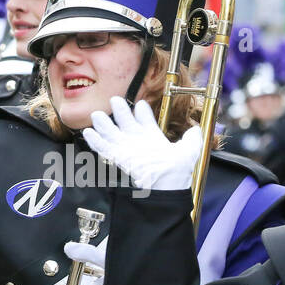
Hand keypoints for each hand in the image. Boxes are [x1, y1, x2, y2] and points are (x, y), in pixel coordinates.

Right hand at [83, 98, 203, 190]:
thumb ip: (192, 139)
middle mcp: (138, 142)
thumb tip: (196, 130)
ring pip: (112, 133)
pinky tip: (88, 132)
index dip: (143, 113)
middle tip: (116, 99)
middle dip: (121, 111)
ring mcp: (127, 149)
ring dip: (104, 123)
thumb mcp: (189, 150)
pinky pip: (104, 147)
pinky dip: (95, 140)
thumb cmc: (178, 171)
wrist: (166, 185)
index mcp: (153, 139)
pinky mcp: (118, 157)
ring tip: (97, 114)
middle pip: (126, 123)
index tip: (141, 105)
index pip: (145, 122)